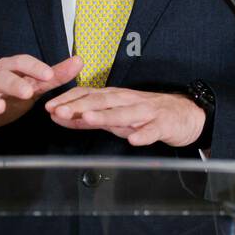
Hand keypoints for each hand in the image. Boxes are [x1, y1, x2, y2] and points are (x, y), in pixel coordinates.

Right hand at [0, 54, 82, 150]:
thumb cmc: (1, 95)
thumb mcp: (28, 85)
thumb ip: (52, 76)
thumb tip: (77, 62)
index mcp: (6, 70)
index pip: (20, 63)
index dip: (34, 67)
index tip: (49, 74)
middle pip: (0, 77)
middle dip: (13, 83)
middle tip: (28, 91)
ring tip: (0, 106)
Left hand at [44, 86, 205, 147]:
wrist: (185, 114)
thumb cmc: (147, 114)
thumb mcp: (116, 114)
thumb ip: (91, 117)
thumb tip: (62, 116)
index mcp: (115, 97)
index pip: (88, 94)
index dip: (69, 100)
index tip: (49, 106)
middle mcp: (129, 101)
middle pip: (102, 101)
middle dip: (79, 106)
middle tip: (60, 111)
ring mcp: (147, 112)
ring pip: (124, 113)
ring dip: (106, 116)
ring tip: (88, 118)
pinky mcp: (164, 124)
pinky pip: (153, 130)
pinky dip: (144, 134)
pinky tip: (134, 140)